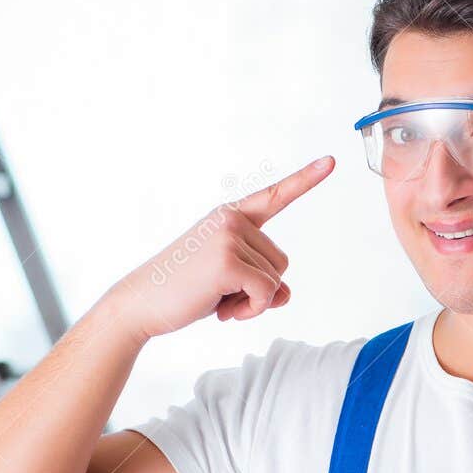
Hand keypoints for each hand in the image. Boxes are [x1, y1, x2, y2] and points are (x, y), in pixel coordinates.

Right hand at [110, 156, 333, 338]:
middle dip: (258, 287)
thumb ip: (263, 282)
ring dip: (252, 301)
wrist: (141, 304)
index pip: (274, 196)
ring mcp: (230, 237)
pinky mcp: (228, 261)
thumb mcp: (230, 283)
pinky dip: (252, 310)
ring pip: (276, 279)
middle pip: (281, 262)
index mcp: (230, 216)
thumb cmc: (184, 291)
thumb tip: (286, 295)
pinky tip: (223, 310)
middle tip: (219, 291)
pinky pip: (267, 293)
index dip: (305, 179)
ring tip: (216, 297)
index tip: (331, 161)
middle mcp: (231, 220)